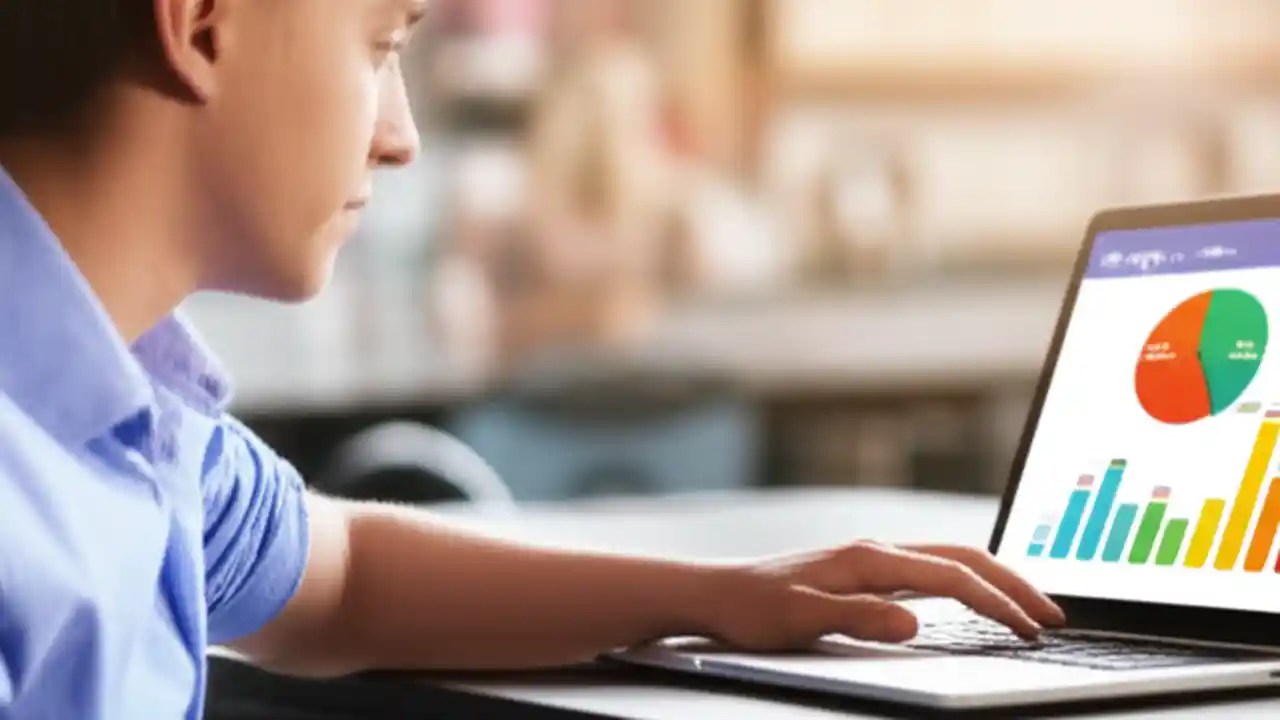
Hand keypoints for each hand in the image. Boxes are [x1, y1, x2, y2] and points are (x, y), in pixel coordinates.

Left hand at [704, 541, 1065, 650]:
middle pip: (963, 556)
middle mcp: (876, 550)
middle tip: (1053, 616)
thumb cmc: (753, 608)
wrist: (716, 593)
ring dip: (994, 579)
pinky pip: (932, 568)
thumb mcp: (800, 620)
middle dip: (1013, 583)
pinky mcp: (865, 570)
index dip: (997, 602)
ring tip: (1029, 607)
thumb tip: (914, 624)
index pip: (952, 575)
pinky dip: (968, 580)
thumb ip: (857, 619)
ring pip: (951, 558)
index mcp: (868, 559)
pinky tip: (975, 598)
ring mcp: (872, 557)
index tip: (1032, 628)